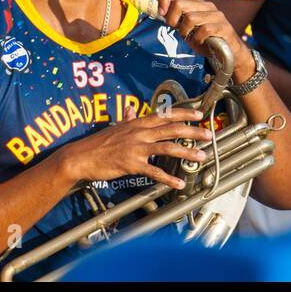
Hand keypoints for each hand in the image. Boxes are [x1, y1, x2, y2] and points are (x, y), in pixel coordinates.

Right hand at [56, 106, 212, 190]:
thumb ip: (126, 119)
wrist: (81, 156)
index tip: (200, 114)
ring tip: (202, 156)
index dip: (185, 114)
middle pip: (173, 129)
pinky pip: (154, 172)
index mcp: (138, 122)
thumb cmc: (98, 143)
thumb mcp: (116, 127)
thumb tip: (129, 109)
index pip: (166, 114)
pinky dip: (168, 178)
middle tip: (209, 135)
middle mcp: (140, 132)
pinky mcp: (132, 164)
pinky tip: (179, 183)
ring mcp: (137, 148)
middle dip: (193, 132)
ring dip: (187, 152)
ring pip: (168, 148)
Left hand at [156, 0, 251, 77]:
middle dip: (172, 19)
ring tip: (190, 37)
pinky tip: (200, 42)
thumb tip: (162, 12)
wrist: (227, 52)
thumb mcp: (187, 28)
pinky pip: (204, 30)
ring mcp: (216, 15)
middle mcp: (207, 5)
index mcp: (197, 3)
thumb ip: (177, 18)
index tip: (161, 13)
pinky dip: (198, 39)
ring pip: (190, 18)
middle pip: (179, 3)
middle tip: (177, 30)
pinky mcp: (223, 27)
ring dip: (185, 31)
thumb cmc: (205, 40)